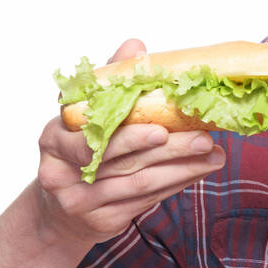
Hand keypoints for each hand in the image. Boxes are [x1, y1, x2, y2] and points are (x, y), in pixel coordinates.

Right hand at [35, 38, 225, 244]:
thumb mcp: (83, 116)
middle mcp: (61, 174)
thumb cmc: (77, 150)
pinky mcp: (102, 221)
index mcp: (53, 139)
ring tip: (215, 155)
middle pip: (124, 161)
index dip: (127, 136)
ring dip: (182, 168)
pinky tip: (199, 170)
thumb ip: (107, 83)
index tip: (161, 129)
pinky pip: (147, 201)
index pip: (91, 138)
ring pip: (140, 185)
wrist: (58, 210)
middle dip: (169, 150)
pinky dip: (177, 184)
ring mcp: (81, 202)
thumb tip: (135, 46)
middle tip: (204, 138)